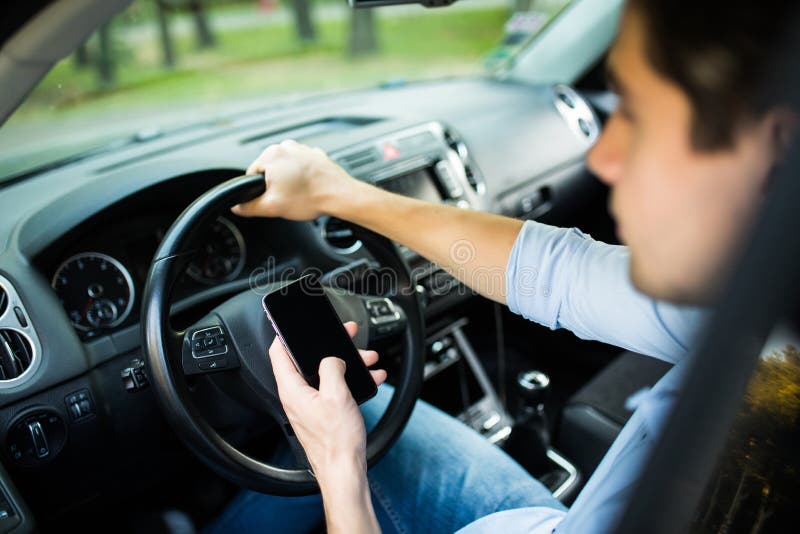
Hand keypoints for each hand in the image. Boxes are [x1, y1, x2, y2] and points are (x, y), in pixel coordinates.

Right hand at [233, 139, 354, 220]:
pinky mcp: (315, 155)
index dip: (257, 190)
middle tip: (287, 198)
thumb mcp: (273, 207)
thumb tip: (238, 207)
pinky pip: (302, 167)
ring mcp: (303, 149)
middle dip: (275, 185)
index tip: (270, 198)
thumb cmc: (311, 197)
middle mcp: (287, 147)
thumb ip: (250, 207)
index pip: (251, 174)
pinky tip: (309, 188)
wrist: (340, 195)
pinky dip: (303, 177)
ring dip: (289, 181)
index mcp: (272, 154)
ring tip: (300, 193)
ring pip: (286, 169)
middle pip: (269, 170)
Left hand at [268, 320, 386, 476]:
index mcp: (292, 389)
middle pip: (308, 361)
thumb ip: (331, 368)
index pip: (278, 353)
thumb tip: (332, 359)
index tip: (293, 323)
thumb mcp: (336, 395)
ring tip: (367, 359)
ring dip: (346, 364)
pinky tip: (369, 379)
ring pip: (326, 373)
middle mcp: (297, 396)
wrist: (344, 470)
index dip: (285, 335)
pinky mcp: (322, 412)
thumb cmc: (336, 441)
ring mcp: (309, 405)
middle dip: (329, 346)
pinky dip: (350, 381)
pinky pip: (334, 388)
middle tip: (346, 334)